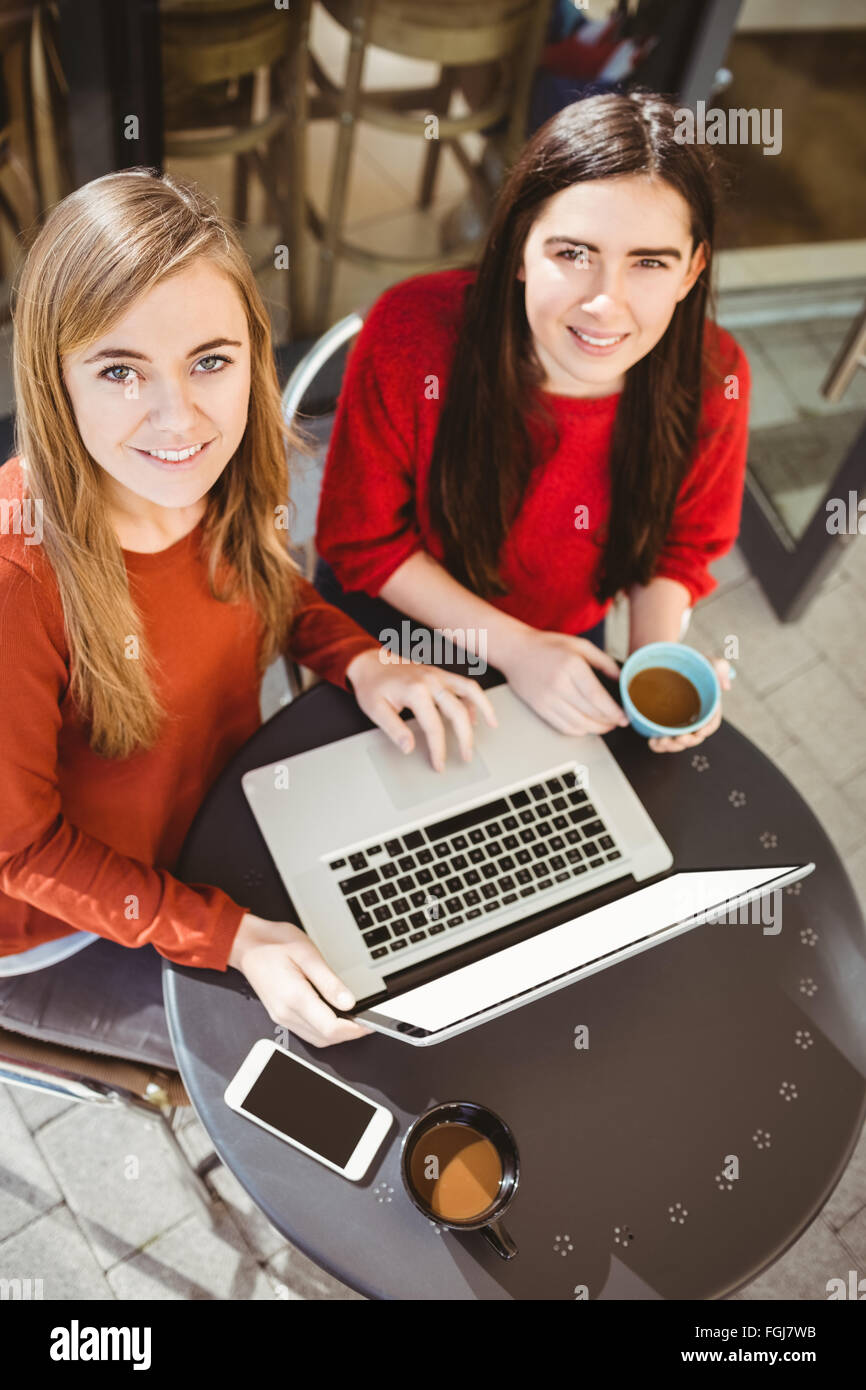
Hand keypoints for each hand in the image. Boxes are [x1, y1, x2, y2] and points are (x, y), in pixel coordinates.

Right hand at [228, 913, 372, 1046]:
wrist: (247, 945)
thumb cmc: (274, 944)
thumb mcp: (308, 955)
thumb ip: (329, 982)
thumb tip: (349, 1002)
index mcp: (295, 997)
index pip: (331, 1028)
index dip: (355, 1029)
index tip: (370, 1023)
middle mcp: (286, 1013)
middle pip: (325, 1038)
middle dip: (350, 1035)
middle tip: (368, 1022)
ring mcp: (281, 1016)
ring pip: (316, 1039)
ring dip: (338, 1035)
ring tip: (355, 1021)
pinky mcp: (280, 1015)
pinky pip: (307, 1033)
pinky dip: (324, 1032)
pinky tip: (334, 1019)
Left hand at [344, 647, 497, 771]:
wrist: (369, 662)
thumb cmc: (372, 686)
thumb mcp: (375, 709)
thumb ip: (394, 729)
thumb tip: (409, 748)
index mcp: (415, 691)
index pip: (434, 726)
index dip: (438, 749)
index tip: (439, 765)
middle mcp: (431, 681)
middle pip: (458, 711)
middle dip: (465, 737)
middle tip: (466, 756)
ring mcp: (438, 675)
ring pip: (470, 690)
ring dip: (484, 707)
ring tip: (493, 725)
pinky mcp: (440, 674)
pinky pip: (464, 685)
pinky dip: (474, 699)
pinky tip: (475, 715)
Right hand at [499, 629, 628, 735]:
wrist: (515, 651)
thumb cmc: (548, 646)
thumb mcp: (580, 645)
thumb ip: (604, 661)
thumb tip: (621, 679)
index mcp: (572, 666)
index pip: (597, 697)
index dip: (614, 711)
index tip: (624, 717)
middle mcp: (559, 684)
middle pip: (590, 713)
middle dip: (609, 721)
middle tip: (619, 721)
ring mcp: (547, 699)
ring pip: (578, 724)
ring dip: (596, 729)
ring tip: (606, 725)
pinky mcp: (539, 708)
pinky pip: (563, 727)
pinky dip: (579, 731)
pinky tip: (587, 726)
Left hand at [648, 657, 731, 752]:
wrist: (667, 660)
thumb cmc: (692, 663)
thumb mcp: (709, 661)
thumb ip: (720, 668)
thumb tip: (726, 685)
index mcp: (708, 707)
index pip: (711, 723)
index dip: (706, 729)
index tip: (699, 732)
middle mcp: (694, 718)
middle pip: (693, 737)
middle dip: (687, 741)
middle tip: (679, 738)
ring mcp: (679, 723)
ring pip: (677, 741)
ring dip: (671, 746)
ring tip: (662, 741)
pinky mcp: (664, 725)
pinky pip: (662, 739)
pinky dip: (658, 744)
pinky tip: (653, 742)